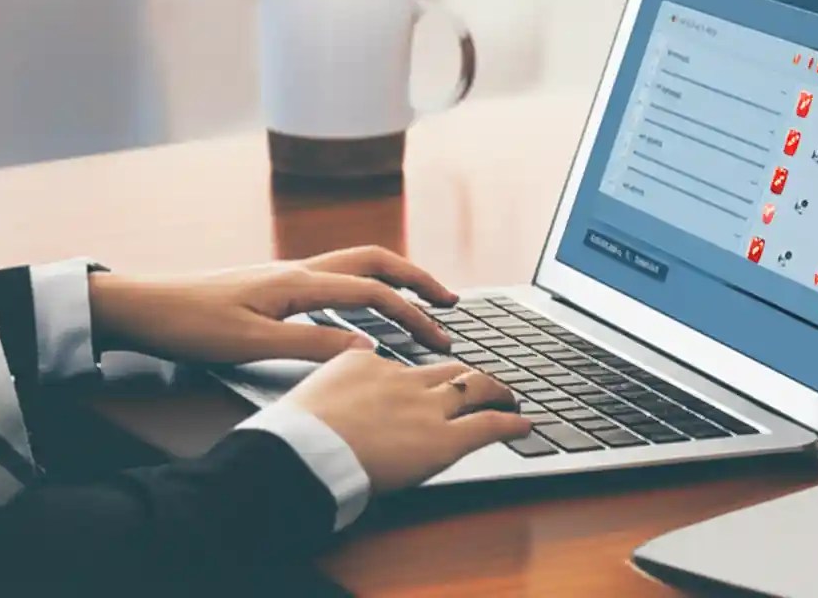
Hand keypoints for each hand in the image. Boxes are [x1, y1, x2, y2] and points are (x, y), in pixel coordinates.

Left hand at [90, 246, 458, 363]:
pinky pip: (332, 279)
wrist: (142, 307)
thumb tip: (368, 353)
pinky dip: (362, 288)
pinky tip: (361, 312)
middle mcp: (297, 271)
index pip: (373, 292)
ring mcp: (285, 275)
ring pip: (353, 266)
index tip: (441, 339)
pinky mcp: (272, 286)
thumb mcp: (252, 344)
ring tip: (418, 300)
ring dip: (391, 279)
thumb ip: (312, 346)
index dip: (413, 314)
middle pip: (372, 262)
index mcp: (299, 283)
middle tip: (449, 300)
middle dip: (415, 278)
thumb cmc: (190, 324)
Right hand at [281, 350, 530, 491]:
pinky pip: (488, 425)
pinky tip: (523, 424)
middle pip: (446, 368)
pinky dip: (511, 423)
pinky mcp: (443, 439)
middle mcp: (401, 379)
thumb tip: (338, 396)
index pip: (403, 365)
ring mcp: (425, 406)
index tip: (425, 386)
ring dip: (496, 391)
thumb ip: (332, 390)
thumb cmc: (294, 435)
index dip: (420, 377)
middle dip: (467, 376)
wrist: (302, 453)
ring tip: (508, 397)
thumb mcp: (308, 396)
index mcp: (365, 364)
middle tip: (481, 383)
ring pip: (474, 388)